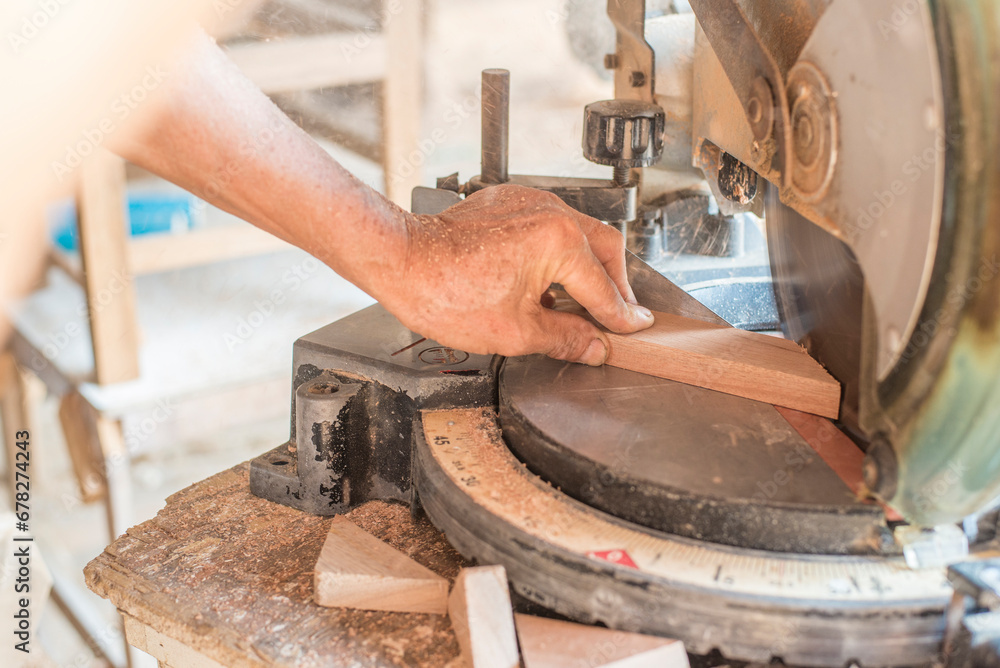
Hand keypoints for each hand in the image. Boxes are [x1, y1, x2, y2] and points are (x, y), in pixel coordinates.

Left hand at [375, 184, 654, 365]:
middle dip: (616, 283)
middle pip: (605, 247)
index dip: (620, 315)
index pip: (603, 288)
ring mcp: (529, 202)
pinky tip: (547, 281)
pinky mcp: (508, 202)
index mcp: (559, 241)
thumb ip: (565, 339)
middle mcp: (550, 213)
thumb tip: (594, 347)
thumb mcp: (515, 332)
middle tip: (620, 313)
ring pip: (578, 232)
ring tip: (584, 302)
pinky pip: (549, 225)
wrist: (400, 261)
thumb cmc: (445, 292)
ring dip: (587, 266)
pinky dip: (559, 252)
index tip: (635, 328)